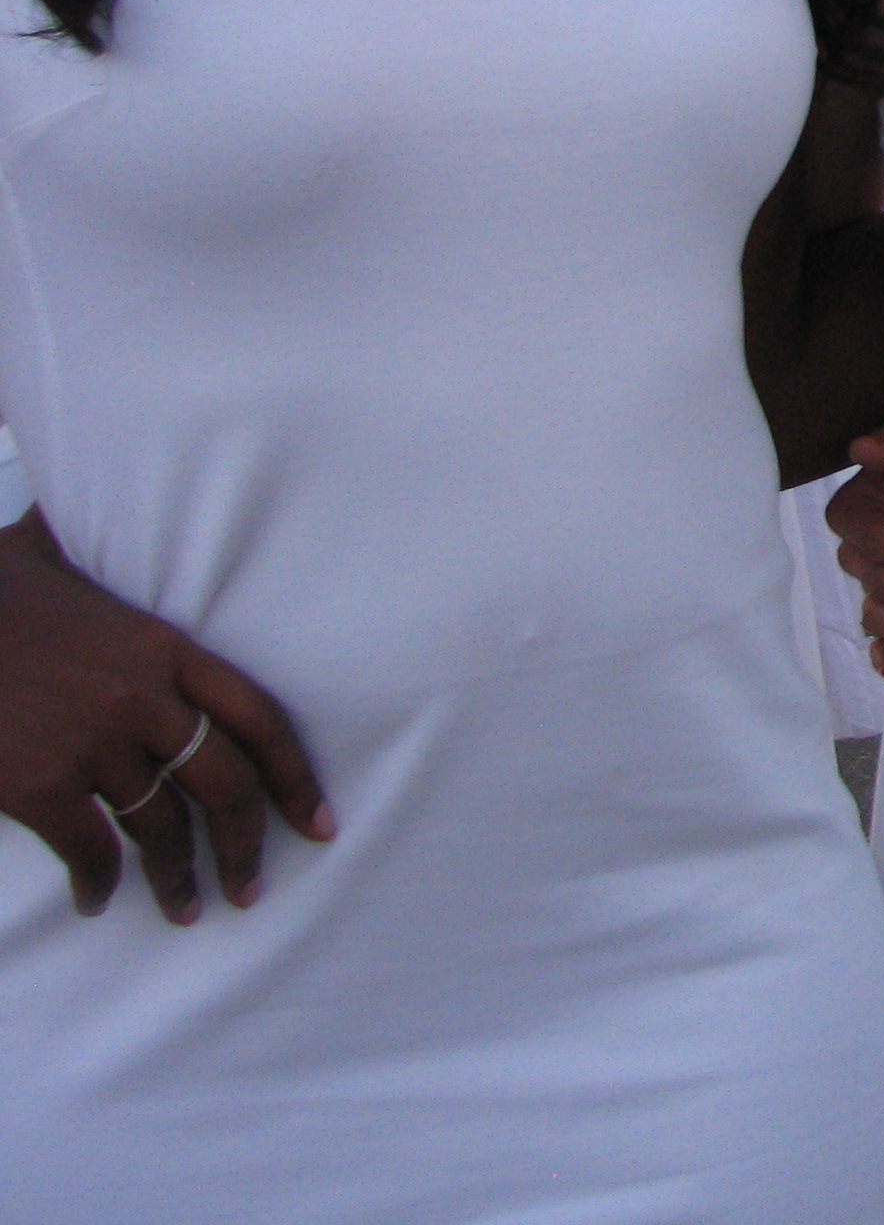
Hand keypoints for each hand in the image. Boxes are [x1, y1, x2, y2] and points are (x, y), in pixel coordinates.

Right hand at [0, 510, 331, 921]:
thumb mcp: (58, 554)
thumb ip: (102, 554)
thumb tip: (113, 501)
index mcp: (164, 646)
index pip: (259, 716)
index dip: (296, 777)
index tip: (319, 825)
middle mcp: (142, 698)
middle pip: (223, 784)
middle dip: (244, 845)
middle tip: (249, 891)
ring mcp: (90, 743)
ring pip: (159, 825)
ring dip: (174, 877)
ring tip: (184, 909)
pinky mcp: (36, 784)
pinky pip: (88, 848)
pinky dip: (98, 882)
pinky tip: (97, 900)